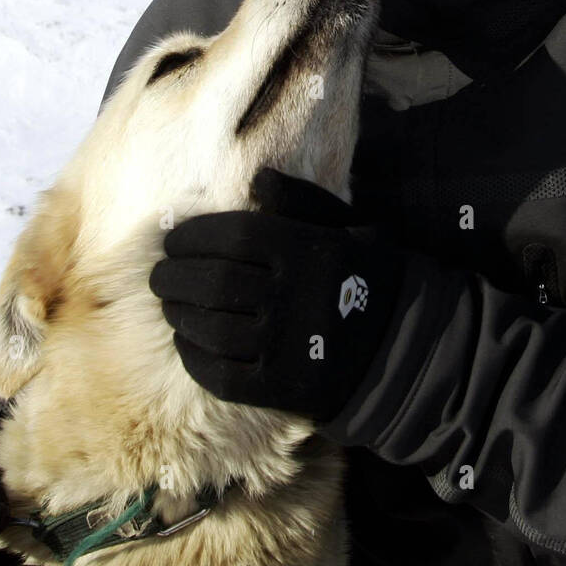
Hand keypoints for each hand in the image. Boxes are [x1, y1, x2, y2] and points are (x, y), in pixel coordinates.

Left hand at [149, 170, 410, 422]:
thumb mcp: (346, 228)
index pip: (232, 237)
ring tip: (171, 307)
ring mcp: (286, 346)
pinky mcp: (281, 387)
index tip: (173, 241)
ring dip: (180, 315)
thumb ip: (301, 202)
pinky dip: (194, 357)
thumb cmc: (366, 275)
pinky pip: (221, 374)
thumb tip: (257, 177)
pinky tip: (188, 342)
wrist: (406, 345)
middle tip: (160, 276)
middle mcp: (294, 297)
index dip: (193, 237)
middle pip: (213, 282)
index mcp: (307, 251)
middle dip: (174, 277)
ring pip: (211, 329)